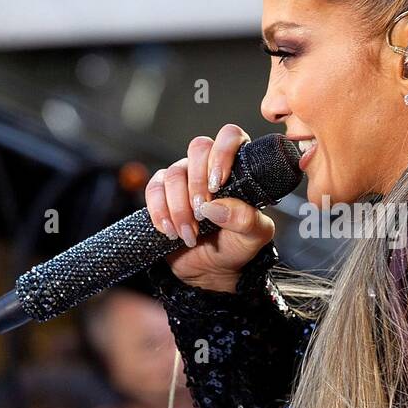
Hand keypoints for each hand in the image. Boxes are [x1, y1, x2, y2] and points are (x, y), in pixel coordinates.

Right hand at [145, 125, 276, 292]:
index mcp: (238, 168)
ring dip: (179, 207)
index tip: (217, 183)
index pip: (230, 137)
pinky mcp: (162, 193)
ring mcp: (184, 178)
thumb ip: (246, 220)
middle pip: (198, 148)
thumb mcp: (254, 237)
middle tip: (202, 213)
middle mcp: (209, 167)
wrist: (212, 271)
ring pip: (174, 173)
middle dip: (197, 183)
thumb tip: (216, 207)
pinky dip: (160, 211)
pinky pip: (153, 190)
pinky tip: (171, 231)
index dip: (222, 153)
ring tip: (190, 234)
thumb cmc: (237, 247)